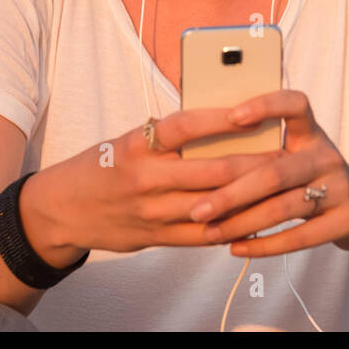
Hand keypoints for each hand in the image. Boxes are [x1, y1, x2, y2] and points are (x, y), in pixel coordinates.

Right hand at [21, 106, 285, 263]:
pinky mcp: (156, 237)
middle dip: (255, 164)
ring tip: (282, 187)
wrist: (60, 210)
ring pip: (213, 205)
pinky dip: (233, 226)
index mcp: (138, 144)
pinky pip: (203, 233)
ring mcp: (151, 211)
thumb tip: (222, 121)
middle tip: (288, 155)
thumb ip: (169, 136)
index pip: (187, 126)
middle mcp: (145, 177)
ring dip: (252, 198)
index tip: (256, 111)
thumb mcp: (129, 140)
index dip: (223, 118)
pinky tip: (258, 217)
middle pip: (212, 170)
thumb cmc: (104, 165)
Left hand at [187, 90, 348, 256]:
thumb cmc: (309, 179)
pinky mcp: (348, 219)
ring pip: (282, 207)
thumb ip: (262, 152)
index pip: (295, 104)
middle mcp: (328, 155)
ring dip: (241, 223)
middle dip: (230, 192)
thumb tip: (197, 157)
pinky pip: (300, 236)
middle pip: (275, 171)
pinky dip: (264, 245)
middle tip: (196, 209)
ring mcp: (342, 187)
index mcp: (312, 133)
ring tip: (210, 234)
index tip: (232, 116)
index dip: (266, 105)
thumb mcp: (295, 156)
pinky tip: (237, 249)